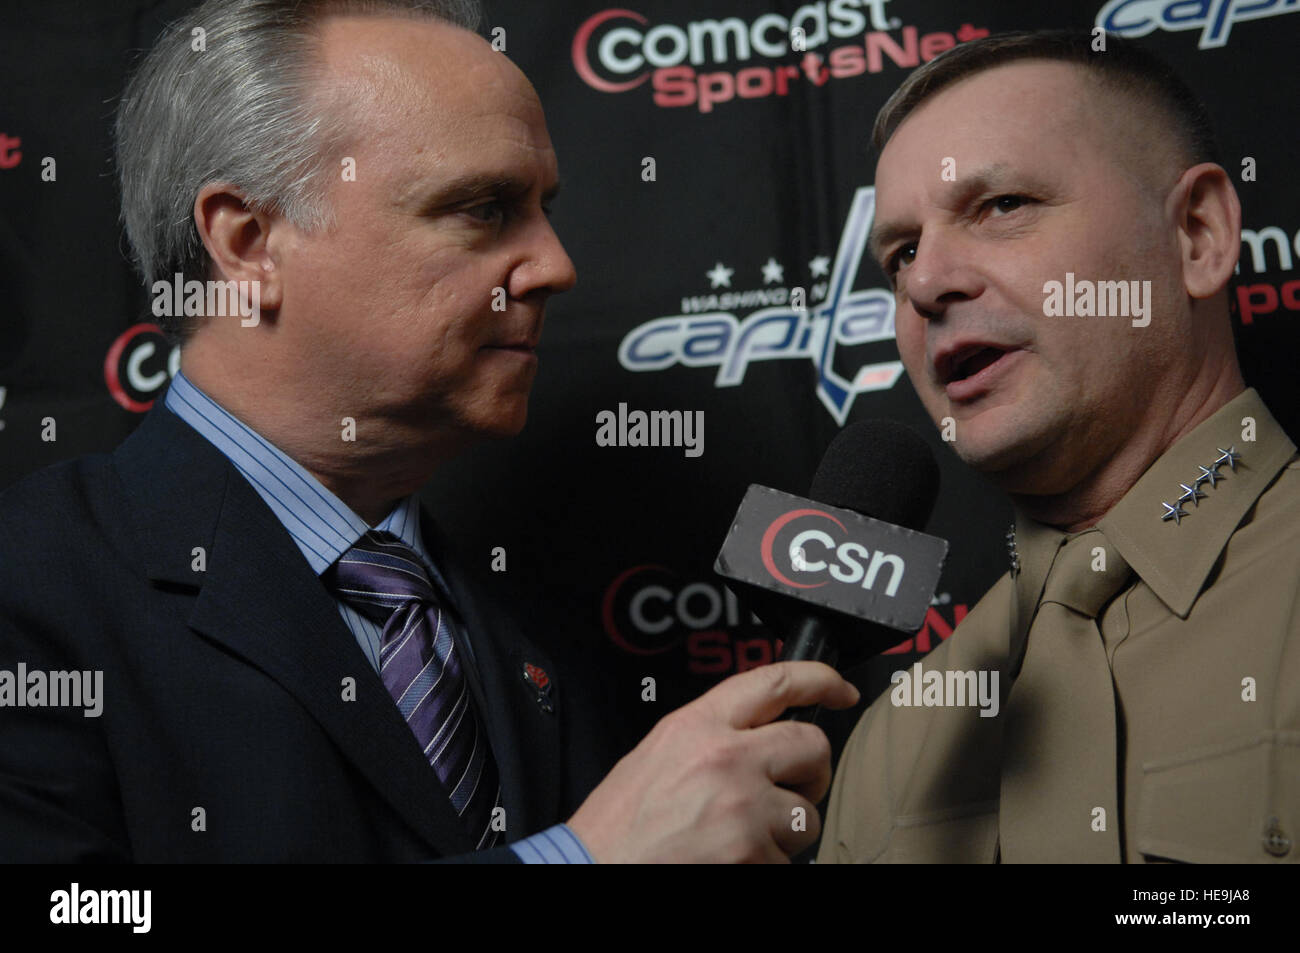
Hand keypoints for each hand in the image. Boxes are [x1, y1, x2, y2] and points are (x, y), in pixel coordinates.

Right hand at [567, 661, 859, 862]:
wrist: (593, 867)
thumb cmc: (619, 823)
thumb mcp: (658, 753)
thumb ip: (709, 734)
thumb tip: (759, 734)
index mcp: (697, 724)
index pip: (775, 681)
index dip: (820, 679)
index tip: (841, 689)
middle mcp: (726, 757)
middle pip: (811, 744)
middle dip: (811, 771)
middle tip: (790, 789)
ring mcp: (742, 806)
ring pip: (807, 813)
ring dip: (786, 831)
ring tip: (743, 837)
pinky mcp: (750, 852)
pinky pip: (787, 858)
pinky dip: (767, 864)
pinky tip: (732, 860)